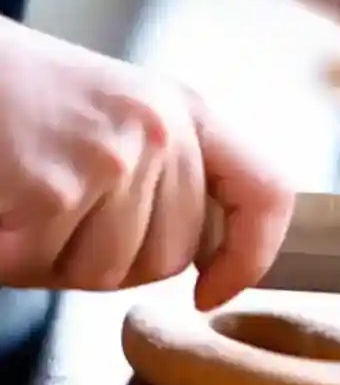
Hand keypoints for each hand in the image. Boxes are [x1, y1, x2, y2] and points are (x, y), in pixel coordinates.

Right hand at [0, 20, 293, 309]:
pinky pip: (43, 266)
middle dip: (109, 258)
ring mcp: (110, 159)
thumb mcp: (120, 117)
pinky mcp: (53, 189)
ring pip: (106, 274)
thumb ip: (170, 174)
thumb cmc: (21, 97)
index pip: (268, 192)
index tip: (215, 288)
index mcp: (184, 111)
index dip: (252, 255)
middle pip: (169, 257)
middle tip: (58, 208)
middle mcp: (160, 131)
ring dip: (54, 259)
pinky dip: (11, 256)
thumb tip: (210, 259)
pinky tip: (4, 207)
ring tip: (26, 198)